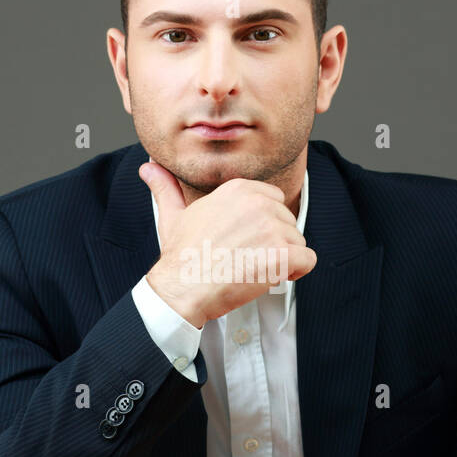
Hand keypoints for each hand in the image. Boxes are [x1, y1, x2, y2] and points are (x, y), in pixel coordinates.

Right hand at [139, 159, 316, 328]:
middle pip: (287, 222)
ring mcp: (273, 227)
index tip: (245, 240)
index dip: (263, 224)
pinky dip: (295, 273)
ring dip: (282, 260)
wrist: (183, 288)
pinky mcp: (283, 254)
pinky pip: (308, 260)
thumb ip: (166, 188)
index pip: (274, 200)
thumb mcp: (173, 215)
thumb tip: (148, 168)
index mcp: (239, 189)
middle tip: (245, 258)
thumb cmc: (181, 257)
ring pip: (297, 242)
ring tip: (252, 269)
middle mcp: (259, 203)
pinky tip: (269, 277)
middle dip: (273, 243)